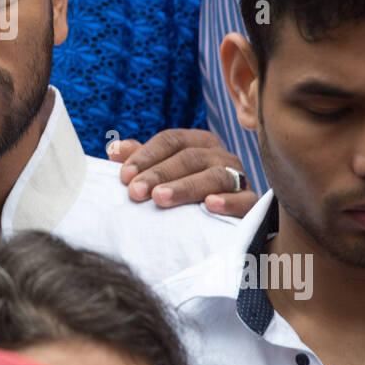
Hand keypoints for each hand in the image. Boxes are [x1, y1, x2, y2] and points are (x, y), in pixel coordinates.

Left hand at [107, 128, 258, 215]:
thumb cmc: (185, 194)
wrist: (224, 224)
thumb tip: (113, 149)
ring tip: (161, 198)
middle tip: (135, 192)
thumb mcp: (162, 175)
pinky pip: (244, 199)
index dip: (146, 155)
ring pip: (213, 176)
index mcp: (197, 142)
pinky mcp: (250, 202)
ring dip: (186, 187)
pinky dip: (228, 201)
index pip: (171, 140)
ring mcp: (238, 177)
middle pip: (189, 157)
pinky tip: (210, 206)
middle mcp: (219, 155)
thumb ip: (141, 160)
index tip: (124, 176)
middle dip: (159, 174)